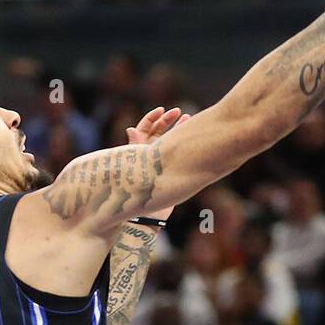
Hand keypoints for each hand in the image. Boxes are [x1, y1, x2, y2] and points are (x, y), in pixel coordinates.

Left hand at [127, 106, 188, 221]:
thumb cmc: (136, 190)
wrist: (147, 213)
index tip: (162, 110)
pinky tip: (194, 134)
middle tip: (179, 112)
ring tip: (189, 118)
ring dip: (179, 128)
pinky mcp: (171, 169)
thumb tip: (129, 128)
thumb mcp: (134, 165)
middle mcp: (150, 152)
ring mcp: (162, 160)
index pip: (145, 127)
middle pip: (159, 130)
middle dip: (168, 120)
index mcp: (139, 149)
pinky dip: (185, 142)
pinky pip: (179, 152)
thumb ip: (134, 146)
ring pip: (170, 139)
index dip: (153, 117)